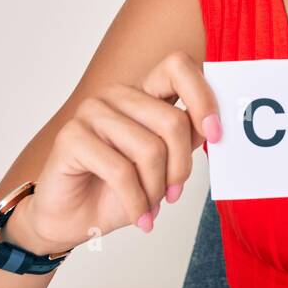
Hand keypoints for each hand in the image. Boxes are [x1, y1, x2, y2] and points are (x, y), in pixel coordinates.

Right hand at [19, 52, 221, 251]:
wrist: (75, 219)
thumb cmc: (118, 190)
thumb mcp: (165, 164)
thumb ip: (186, 138)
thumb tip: (215, 125)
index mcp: (142, 93)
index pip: (178, 67)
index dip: (203, 98)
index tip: (216, 134)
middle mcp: (116, 96)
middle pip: (172, 120)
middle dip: (180, 167)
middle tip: (174, 193)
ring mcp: (91, 112)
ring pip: (149, 148)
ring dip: (156, 189)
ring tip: (151, 207)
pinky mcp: (71, 136)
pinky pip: (120, 171)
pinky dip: (136, 202)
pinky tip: (139, 216)